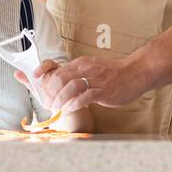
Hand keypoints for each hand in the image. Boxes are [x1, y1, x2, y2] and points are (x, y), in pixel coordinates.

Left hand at [27, 55, 147, 116]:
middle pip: (59, 79)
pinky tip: (69, 108)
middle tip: (48, 103)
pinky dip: (74, 104)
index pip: (56, 68)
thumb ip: (75, 74)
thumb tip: (57, 81)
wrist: (134, 73)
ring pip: (70, 87)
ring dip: (60, 99)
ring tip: (57, 107)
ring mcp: (95, 79)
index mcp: (80, 63)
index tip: (37, 83)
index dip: (44, 76)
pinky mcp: (103, 91)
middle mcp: (86, 69)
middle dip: (50, 93)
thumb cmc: (111, 73)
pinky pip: (84, 97)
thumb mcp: (90, 68)